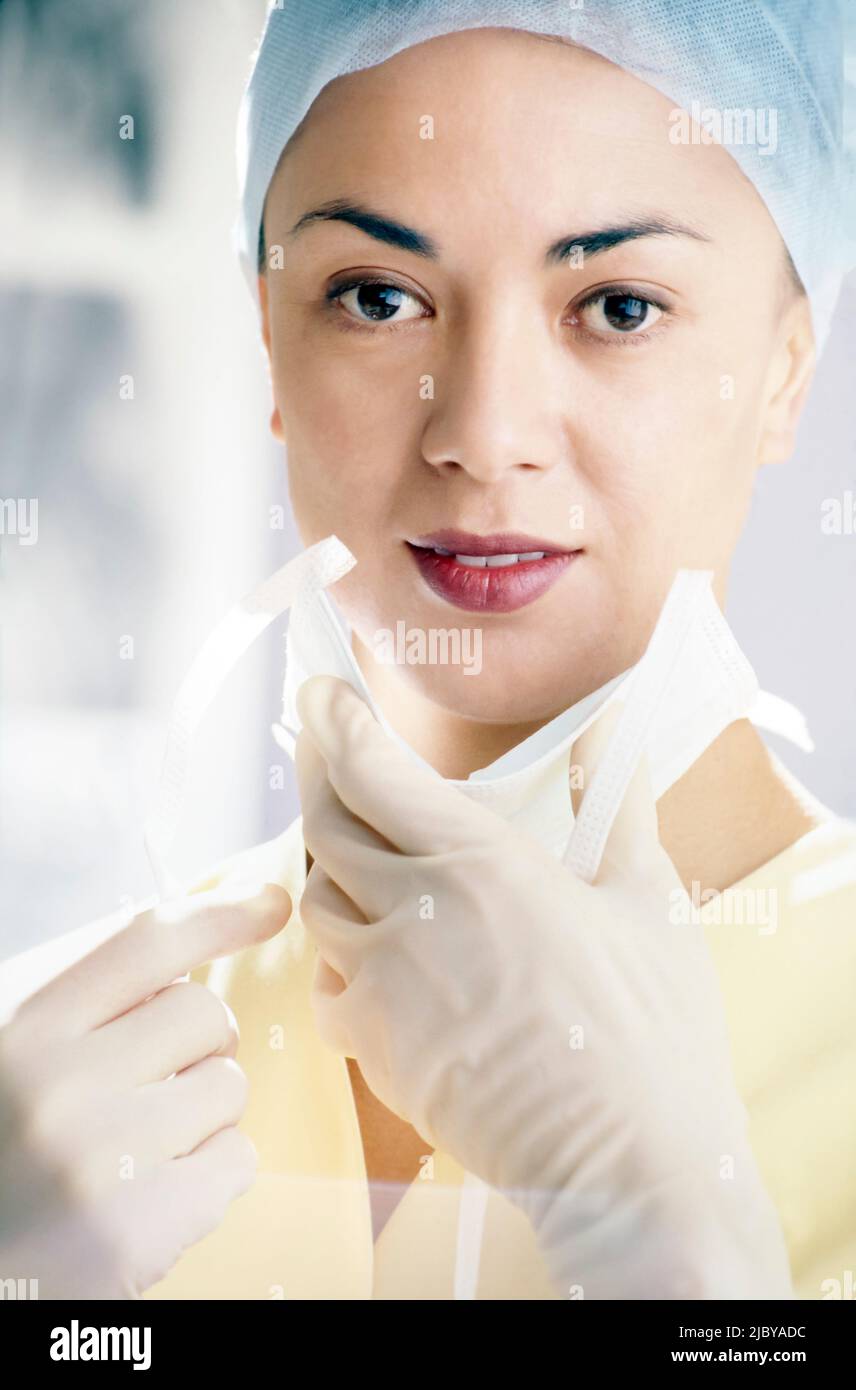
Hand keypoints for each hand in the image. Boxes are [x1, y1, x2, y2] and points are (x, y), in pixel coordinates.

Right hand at [0, 880, 289, 1298]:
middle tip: (151, 1083)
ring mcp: (94, 1161)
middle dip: (199, 1044)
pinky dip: (209, 1175)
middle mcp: (53, 1084)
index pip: (146, 943)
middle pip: (205, 1013)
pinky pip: (236, 1162)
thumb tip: (207, 933)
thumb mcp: (13, 1045)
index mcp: (18, 1025)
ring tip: (137, 1147)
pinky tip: (150, 1194)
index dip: (221, 915)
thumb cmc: (2, 1142)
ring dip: (203, 1113)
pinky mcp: (130, 1234)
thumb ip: (86, 996)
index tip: (273, 902)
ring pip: (229, 1088)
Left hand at [295, 675, 792, 1299]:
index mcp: (485, 861)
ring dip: (330, 870)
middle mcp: (417, 909)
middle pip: (327, 824)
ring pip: (318, 901)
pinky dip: (338, 959)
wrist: (628, 1162)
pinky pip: (325, 982)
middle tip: (321, 752)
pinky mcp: (372, 1045)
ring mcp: (384, 980)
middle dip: (316, 778)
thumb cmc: (652, 1032)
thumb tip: (612, 734)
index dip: (335, 722)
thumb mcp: (649, 900)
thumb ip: (617, 807)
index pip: (375, 771)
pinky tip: (375, 959)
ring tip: (360, 856)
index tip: (318, 691)